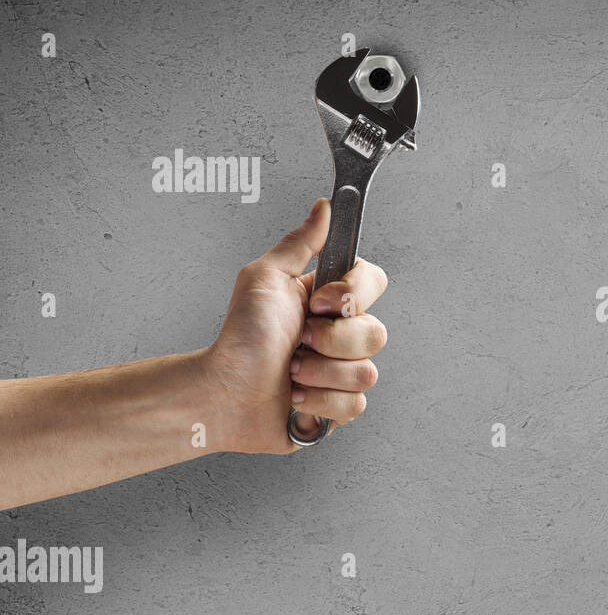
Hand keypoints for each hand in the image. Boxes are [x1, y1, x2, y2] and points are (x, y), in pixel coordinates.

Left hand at [201, 198, 389, 453]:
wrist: (224, 392)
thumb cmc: (240, 338)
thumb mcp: (266, 278)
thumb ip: (301, 242)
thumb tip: (323, 208)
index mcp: (329, 300)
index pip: (374, 282)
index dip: (353, 295)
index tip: (318, 303)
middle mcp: (342, 335)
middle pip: (376, 334)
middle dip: (330, 342)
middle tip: (298, 341)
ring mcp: (343, 372)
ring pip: (366, 373)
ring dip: (319, 374)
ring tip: (291, 373)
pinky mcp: (340, 407)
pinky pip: (355, 405)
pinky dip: (319, 402)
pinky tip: (297, 397)